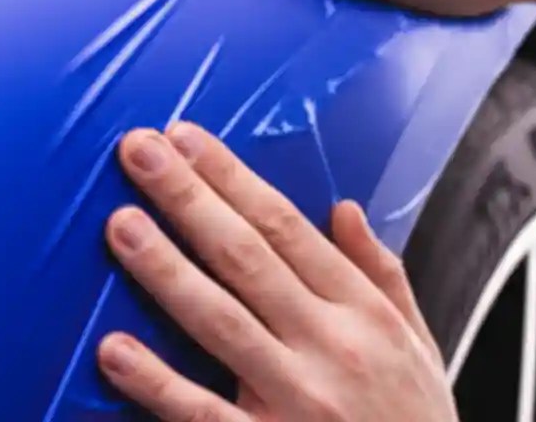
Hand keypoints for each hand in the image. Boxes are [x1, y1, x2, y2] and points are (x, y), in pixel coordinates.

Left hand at [99, 122, 457, 421]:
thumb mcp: (420, 341)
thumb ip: (383, 274)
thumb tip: (345, 209)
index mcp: (362, 312)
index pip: (286, 227)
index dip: (232, 179)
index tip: (188, 140)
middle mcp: (330, 347)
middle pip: (247, 257)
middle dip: (190, 199)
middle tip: (141, 152)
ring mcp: (296, 401)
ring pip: (221, 321)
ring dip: (167, 269)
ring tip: (122, 225)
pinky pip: (202, 413)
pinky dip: (157, 382)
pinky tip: (115, 349)